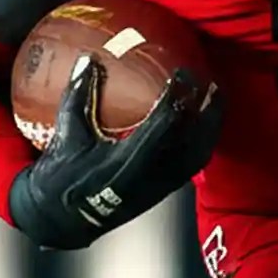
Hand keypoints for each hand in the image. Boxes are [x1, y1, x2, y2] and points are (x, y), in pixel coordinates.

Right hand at [9, 56, 222, 249]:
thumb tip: (90, 58)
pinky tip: (206, 121)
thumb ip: (79, 94)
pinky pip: (195, 163)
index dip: (176, 97)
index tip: (181, 72)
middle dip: (203, 109)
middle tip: (207, 80)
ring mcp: (161, 186)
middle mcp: (150, 177)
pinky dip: (205, 139)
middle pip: (192, 140)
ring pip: (199, 153)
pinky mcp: (165, 191)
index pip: (162, 125)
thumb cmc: (62, 176)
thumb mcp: (67, 133)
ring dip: (211, 123)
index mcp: (124, 163)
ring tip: (215, 95)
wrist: (66, 219)